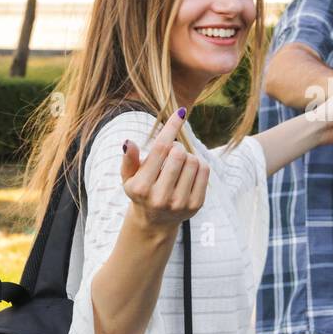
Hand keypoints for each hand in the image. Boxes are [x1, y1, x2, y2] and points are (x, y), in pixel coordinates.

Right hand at [120, 108, 209, 230]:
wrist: (155, 221)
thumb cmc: (140, 191)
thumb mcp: (128, 177)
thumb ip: (128, 160)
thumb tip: (129, 142)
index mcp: (141, 187)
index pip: (160, 149)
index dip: (172, 127)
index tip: (181, 112)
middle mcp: (160, 197)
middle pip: (179, 153)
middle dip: (176, 147)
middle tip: (171, 153)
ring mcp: (179, 203)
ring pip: (193, 161)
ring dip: (187, 156)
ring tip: (178, 164)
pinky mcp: (196, 205)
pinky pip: (204, 171)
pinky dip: (198, 165)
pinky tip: (188, 171)